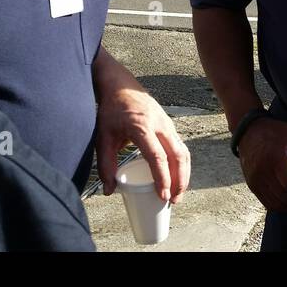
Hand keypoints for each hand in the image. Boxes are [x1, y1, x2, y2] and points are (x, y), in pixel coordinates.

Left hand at [96, 84, 190, 205]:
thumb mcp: (103, 137)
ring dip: (184, 174)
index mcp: (142, 127)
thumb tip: (109, 190)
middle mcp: (160, 125)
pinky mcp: (170, 126)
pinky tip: (177, 177)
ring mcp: (168, 124)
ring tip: (177, 193)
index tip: (162, 195)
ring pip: (183, 152)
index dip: (161, 178)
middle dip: (179, 181)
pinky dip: (182, 165)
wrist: (121, 85)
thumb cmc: (112, 110)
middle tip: (174, 200)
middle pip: (177, 156)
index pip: (157, 157)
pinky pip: (181, 147)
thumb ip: (106, 164)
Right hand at [237, 118, 286, 212]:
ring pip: (275, 202)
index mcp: (275, 158)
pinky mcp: (251, 184)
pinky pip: (266, 202)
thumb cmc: (273, 131)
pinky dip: (278, 206)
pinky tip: (286, 204)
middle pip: (284, 196)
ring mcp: (256, 179)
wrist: (248, 131)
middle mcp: (263, 171)